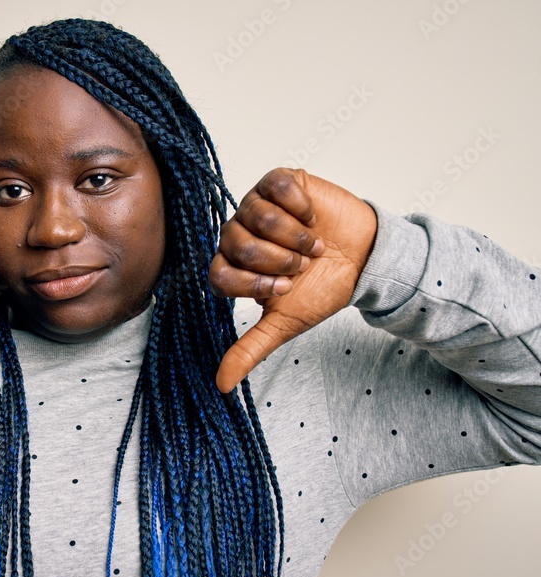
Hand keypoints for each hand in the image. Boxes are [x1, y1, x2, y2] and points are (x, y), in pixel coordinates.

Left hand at [209, 168, 376, 392]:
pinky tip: (313, 218)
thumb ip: (249, 349)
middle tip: (301, 266)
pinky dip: (301, 207)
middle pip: (237, 243)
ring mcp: (255, 204)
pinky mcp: (280, 182)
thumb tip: (220, 387)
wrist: (365, 260)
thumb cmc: (321, 289)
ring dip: (293, 235)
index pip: (219, 273)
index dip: (253, 282)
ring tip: (312, 245)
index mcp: (231, 266)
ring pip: (256, 214)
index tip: (284, 288)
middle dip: (278, 260)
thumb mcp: (284, 323)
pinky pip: (277, 187)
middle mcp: (237, 233)